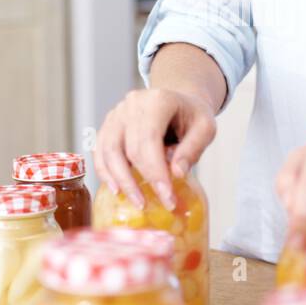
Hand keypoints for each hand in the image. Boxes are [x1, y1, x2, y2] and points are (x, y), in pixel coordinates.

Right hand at [94, 88, 216, 209]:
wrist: (179, 101)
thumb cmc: (191, 115)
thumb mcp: (205, 128)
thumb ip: (193, 149)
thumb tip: (177, 173)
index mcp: (158, 100)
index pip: (150, 139)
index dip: (155, 171)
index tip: (167, 196)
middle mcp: (133, 104)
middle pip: (128, 147)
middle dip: (139, 180)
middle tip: (153, 204)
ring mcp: (117, 113)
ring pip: (108, 149)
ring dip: (119, 179)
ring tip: (134, 200)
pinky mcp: (108, 125)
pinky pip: (100, 150)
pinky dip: (105, 171)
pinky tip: (116, 189)